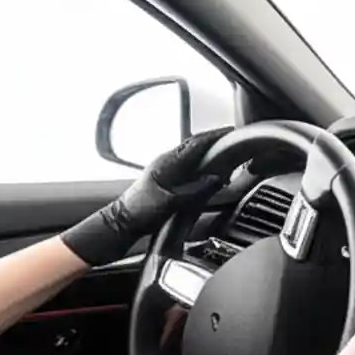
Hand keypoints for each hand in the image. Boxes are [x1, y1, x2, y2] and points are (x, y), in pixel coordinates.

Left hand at [61, 127, 230, 265]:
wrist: (122, 222)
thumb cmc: (141, 212)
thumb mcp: (172, 202)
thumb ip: (196, 189)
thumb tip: (217, 178)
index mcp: (168, 163)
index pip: (196, 143)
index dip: (215, 136)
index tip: (230, 132)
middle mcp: (166, 161)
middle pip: (194, 144)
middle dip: (214, 140)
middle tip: (232, 139)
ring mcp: (164, 168)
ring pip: (190, 153)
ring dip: (207, 150)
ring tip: (224, 152)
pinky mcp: (164, 176)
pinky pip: (187, 163)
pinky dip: (200, 162)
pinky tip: (206, 169)